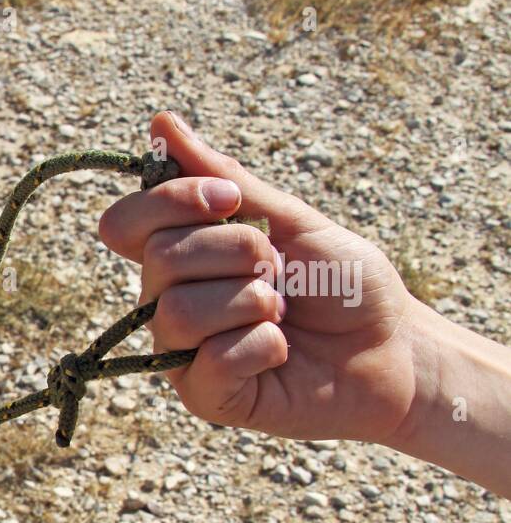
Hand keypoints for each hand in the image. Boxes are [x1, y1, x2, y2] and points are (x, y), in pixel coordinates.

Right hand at [99, 110, 424, 445]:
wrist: (395, 349)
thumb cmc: (345, 285)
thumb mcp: (290, 221)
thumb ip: (224, 180)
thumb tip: (162, 125)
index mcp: (181, 257)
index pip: (126, 223)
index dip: (169, 203)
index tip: (230, 202)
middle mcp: (169, 302)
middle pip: (160, 260)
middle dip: (236, 252)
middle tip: (279, 270)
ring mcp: (183, 353)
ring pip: (179, 311)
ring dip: (251, 301)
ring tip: (282, 313)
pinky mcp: (206, 397)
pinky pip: (211, 361)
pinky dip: (262, 345)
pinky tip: (283, 350)